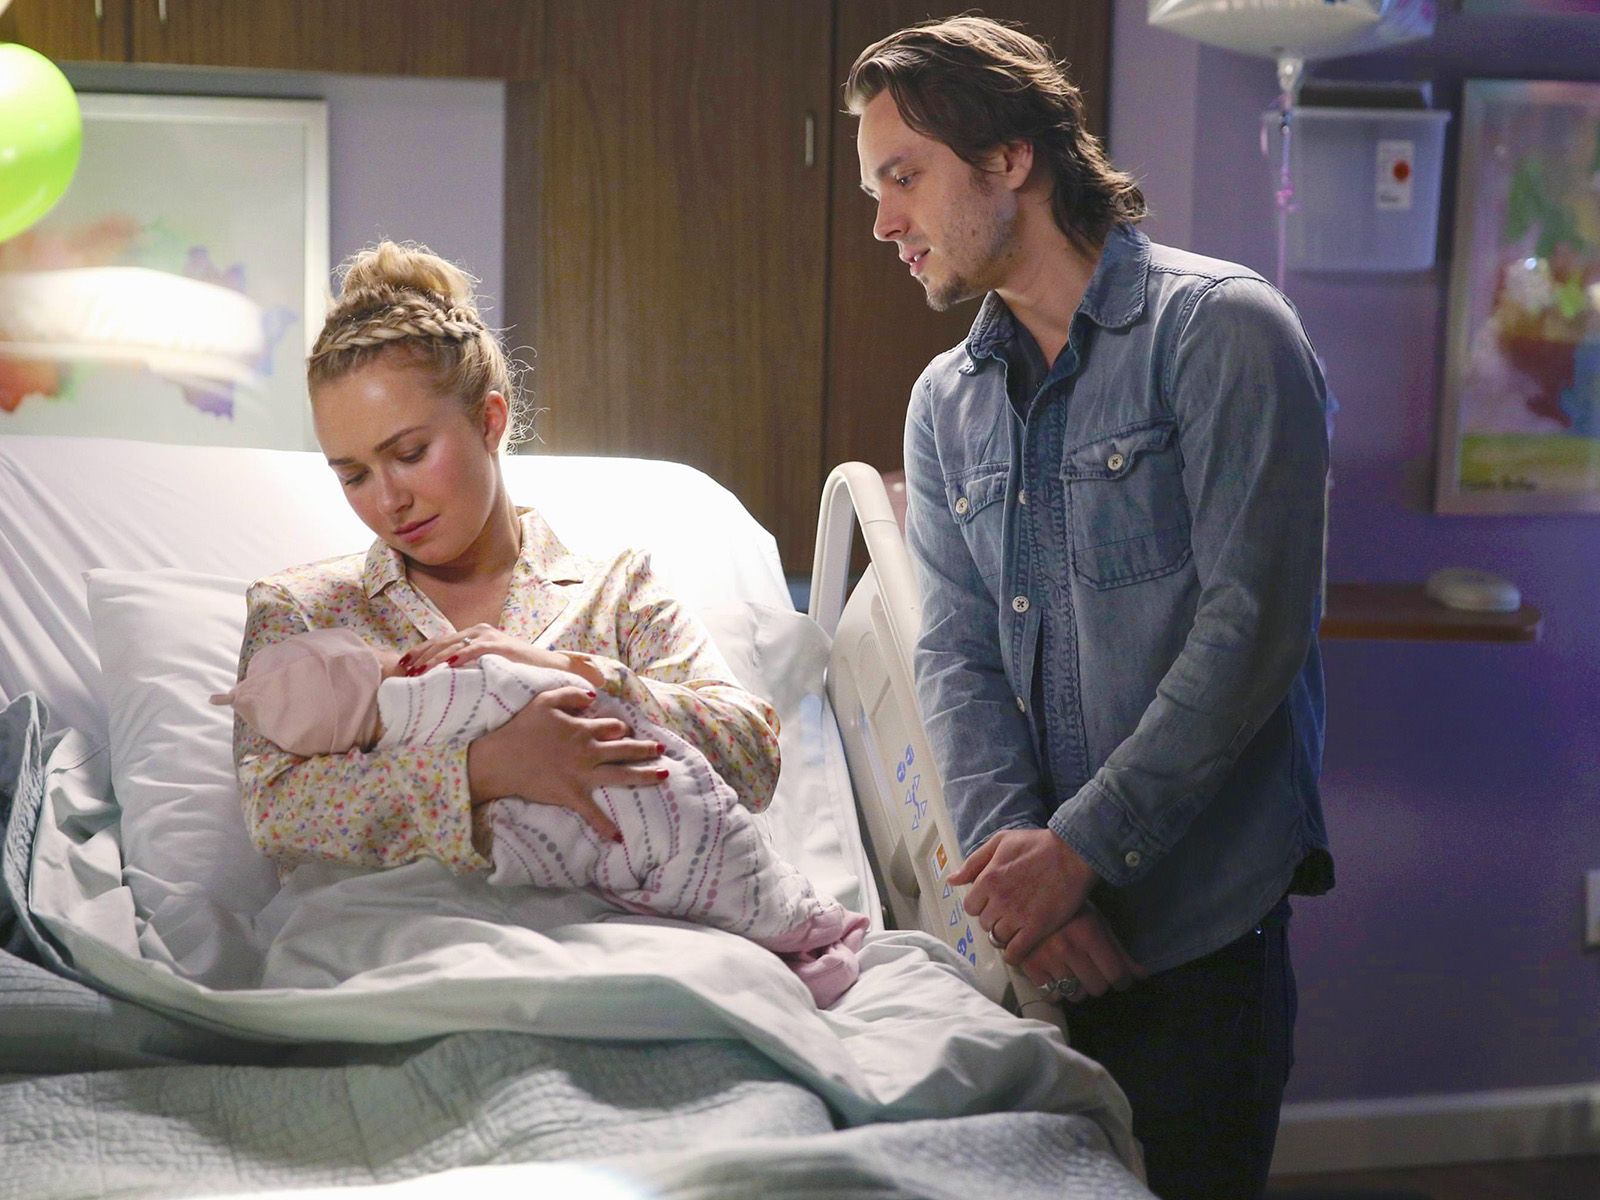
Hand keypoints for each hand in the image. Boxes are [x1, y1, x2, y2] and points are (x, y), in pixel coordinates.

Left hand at [399, 624, 604, 687]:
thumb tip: (445, 682)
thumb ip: (470, 667)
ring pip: (453, 645)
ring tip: (419, 671)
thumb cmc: (520, 671)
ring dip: (433, 659)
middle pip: (442, 642)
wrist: (552, 668)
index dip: (421, 652)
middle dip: (421, 656)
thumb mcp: (489, 666)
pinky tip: (446, 666)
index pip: (440, 642)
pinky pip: (473, 650)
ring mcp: (489, 637)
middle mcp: (479, 631)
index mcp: (475, 635)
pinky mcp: (499, 645)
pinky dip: (458, 657)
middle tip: (405, 670)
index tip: (404, 665)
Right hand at [466, 684, 662, 841]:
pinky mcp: (571, 795)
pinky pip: (592, 812)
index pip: (614, 726)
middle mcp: (589, 752)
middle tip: (662, 749)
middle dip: (647, 748)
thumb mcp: (545, 700)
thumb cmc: (522, 728)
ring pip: (622, 775)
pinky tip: (618, 838)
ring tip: (664, 776)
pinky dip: (604, 826)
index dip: (622, 727)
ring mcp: (582, 775)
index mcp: (583, 729)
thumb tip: (595, 696)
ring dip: (645, 776)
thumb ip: (573, 694)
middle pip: (626, 749)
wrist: (501, 759)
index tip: (627, 730)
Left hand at [949, 827, 1098, 964]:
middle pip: (984, 923)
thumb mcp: (1000, 842)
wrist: (1073, 854)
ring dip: (1004, 934)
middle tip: (1006, 913)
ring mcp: (1017, 916)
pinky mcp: (1036, 928)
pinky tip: (1018, 948)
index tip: (992, 903)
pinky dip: (1013, 954)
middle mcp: (999, 900)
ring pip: (998, 937)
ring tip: (1015, 927)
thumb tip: (952, 880)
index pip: (971, 906)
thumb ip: (974, 862)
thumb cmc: (1037, 844)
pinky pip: (1015, 952)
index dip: (981, 905)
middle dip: (993, 918)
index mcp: (988, 879)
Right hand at [1018, 905, 1146, 1001]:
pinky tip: (1057, 976)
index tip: (1118, 978)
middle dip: (1099, 981)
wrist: (1029, 898)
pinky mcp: (1029, 966)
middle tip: (1093, 970)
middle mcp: (1068, 948)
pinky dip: (1056, 991)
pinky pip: (1051, 996)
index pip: (1116, 975)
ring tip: (1073, 972)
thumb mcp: (1097, 923)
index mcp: (1089, 934)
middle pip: (1097, 988)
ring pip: (1075, 995)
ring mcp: (1047, 958)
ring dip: (1077, 987)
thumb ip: (1119, 950)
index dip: (1122, 980)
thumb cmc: (1070, 910)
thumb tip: (1143, 976)